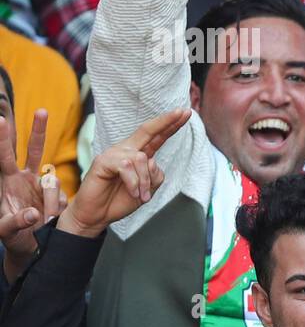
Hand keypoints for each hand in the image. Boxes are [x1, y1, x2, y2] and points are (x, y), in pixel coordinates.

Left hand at [0, 111, 64, 276]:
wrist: (31, 247)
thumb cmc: (12, 237)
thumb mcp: (6, 233)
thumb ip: (15, 222)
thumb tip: (31, 213)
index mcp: (7, 183)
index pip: (4, 158)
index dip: (1, 140)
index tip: (0, 121)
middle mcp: (25, 179)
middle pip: (34, 150)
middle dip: (38, 130)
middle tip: (42, 111)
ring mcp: (42, 187)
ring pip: (53, 177)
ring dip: (51, 200)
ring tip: (43, 222)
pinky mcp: (58, 196)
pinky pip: (63, 197)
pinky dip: (57, 209)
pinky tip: (48, 222)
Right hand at [58, 109, 189, 237]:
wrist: (97, 215)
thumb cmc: (119, 201)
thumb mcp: (147, 190)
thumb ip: (154, 176)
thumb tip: (151, 161)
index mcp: (139, 155)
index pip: (157, 137)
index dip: (171, 126)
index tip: (186, 114)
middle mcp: (127, 150)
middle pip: (148, 130)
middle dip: (166, 121)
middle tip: (182, 112)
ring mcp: (114, 154)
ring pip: (142, 159)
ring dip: (145, 182)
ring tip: (140, 196)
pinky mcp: (103, 160)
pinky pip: (127, 167)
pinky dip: (134, 183)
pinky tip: (132, 193)